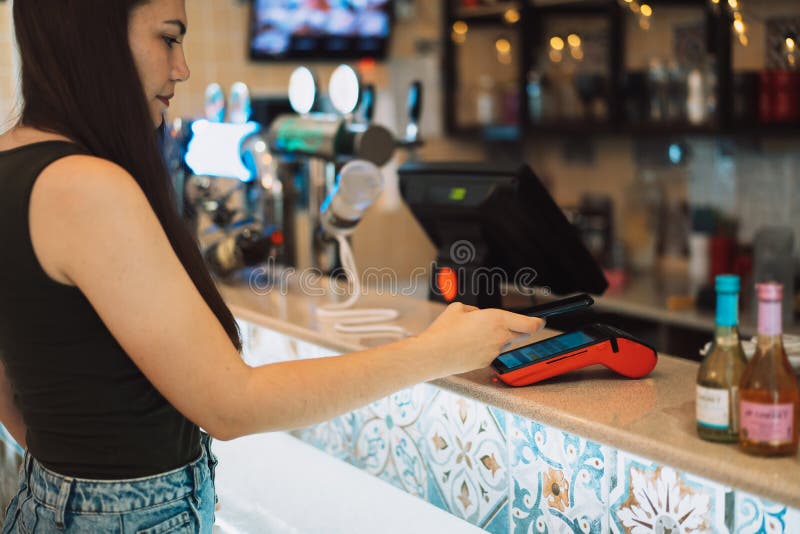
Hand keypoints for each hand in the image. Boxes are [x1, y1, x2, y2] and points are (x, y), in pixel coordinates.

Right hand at [418, 302, 544, 375]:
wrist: (434, 354)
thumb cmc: (445, 330)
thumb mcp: (459, 308)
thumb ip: (475, 311)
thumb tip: (478, 316)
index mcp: (497, 319)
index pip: (530, 324)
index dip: (538, 323)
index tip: (541, 321)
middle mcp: (500, 337)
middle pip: (521, 334)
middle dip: (520, 328)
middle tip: (512, 325)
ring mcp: (494, 352)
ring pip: (503, 342)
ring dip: (496, 337)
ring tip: (473, 334)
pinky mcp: (486, 362)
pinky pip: (491, 352)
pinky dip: (484, 348)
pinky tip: (467, 345)